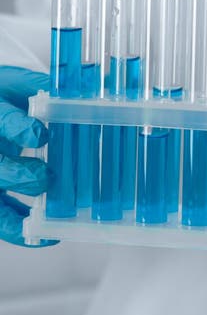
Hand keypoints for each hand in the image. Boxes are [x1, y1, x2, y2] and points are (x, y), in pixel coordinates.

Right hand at [0, 66, 55, 246]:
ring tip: (46, 215)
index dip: (18, 128)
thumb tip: (90, 79)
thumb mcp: (21, 84)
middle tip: (46, 177)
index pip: (0, 120)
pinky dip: (18, 229)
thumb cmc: (6, 97)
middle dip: (20, 174)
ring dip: (17, 211)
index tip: (40, 135)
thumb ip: (49, 87)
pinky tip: (44, 235)